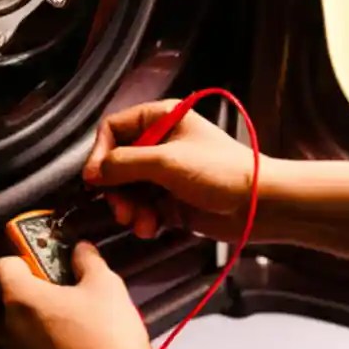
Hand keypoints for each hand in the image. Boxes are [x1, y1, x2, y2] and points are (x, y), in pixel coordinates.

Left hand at [0, 242, 160, 348]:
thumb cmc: (109, 337)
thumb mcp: (107, 288)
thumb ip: (88, 262)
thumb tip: (79, 248)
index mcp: (21, 301)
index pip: (4, 266)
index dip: (26, 261)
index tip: (51, 266)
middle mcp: (9, 333)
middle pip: (11, 305)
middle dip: (35, 299)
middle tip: (71, 302)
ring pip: (23, 339)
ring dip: (42, 333)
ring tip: (81, 338)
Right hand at [83, 100, 256, 240]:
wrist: (258, 204)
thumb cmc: (217, 172)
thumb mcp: (167, 162)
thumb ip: (124, 164)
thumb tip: (90, 173)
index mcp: (160, 119)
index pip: (113, 129)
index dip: (100, 154)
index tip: (95, 180)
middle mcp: (159, 143)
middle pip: (117, 164)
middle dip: (117, 190)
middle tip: (121, 210)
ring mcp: (165, 173)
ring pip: (128, 190)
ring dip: (129, 209)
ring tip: (141, 224)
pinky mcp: (171, 200)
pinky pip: (143, 208)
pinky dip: (143, 219)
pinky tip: (151, 228)